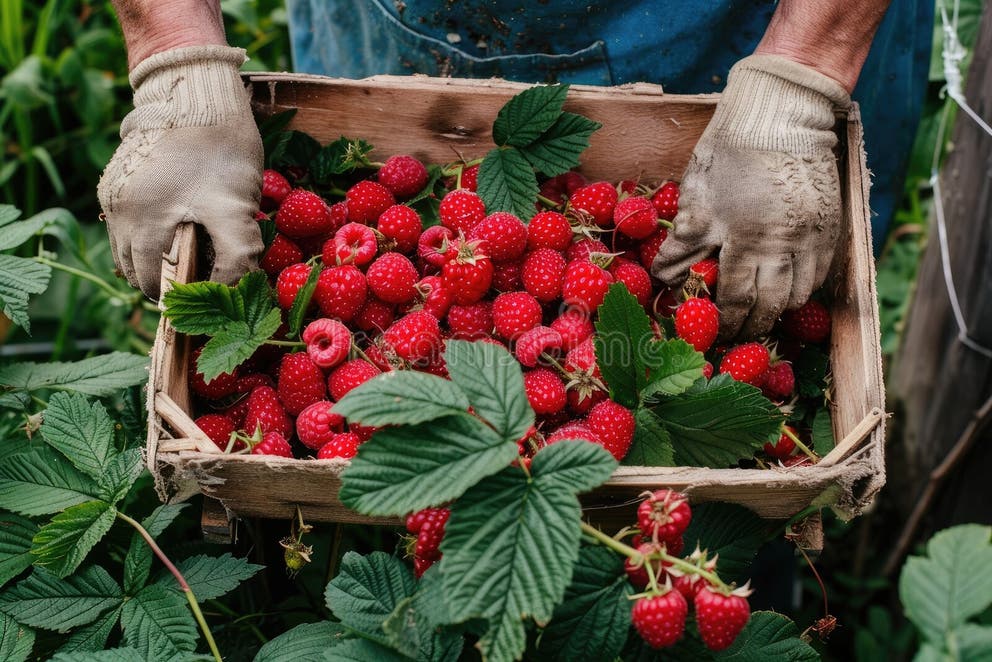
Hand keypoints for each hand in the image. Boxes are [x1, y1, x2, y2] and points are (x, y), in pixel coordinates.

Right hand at [98, 46, 263, 299]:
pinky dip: (148, 233)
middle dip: (163, 280)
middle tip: (197, 284)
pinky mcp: (119, 176)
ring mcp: (114, 191)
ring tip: (189, 259)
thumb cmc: (222, 151)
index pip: (151, 281)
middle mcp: (117, 209)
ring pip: (128, 245)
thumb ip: (235, 256)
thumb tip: (230, 293)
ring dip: (154, 258)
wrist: (198, 91)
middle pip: (134, 267)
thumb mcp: (238, 209)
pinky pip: (128, 220)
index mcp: (140, 221)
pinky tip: (176, 229)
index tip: (203, 302)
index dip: (178, 297)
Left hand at [652, 55, 849, 338]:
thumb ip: (685, 241)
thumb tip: (667, 278)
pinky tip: (786, 287)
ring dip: (779, 309)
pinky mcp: (832, 226)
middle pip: (771, 306)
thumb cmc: (730, 149)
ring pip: (801, 295)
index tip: (715, 335)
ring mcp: (814, 236)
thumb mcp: (696, 194)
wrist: (783, 110)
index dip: (725, 323)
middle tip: (736, 334)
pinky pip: (821, 273)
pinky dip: (803, 288)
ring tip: (760, 313)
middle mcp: (786, 243)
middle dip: (751, 325)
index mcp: (747, 237)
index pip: (736, 300)